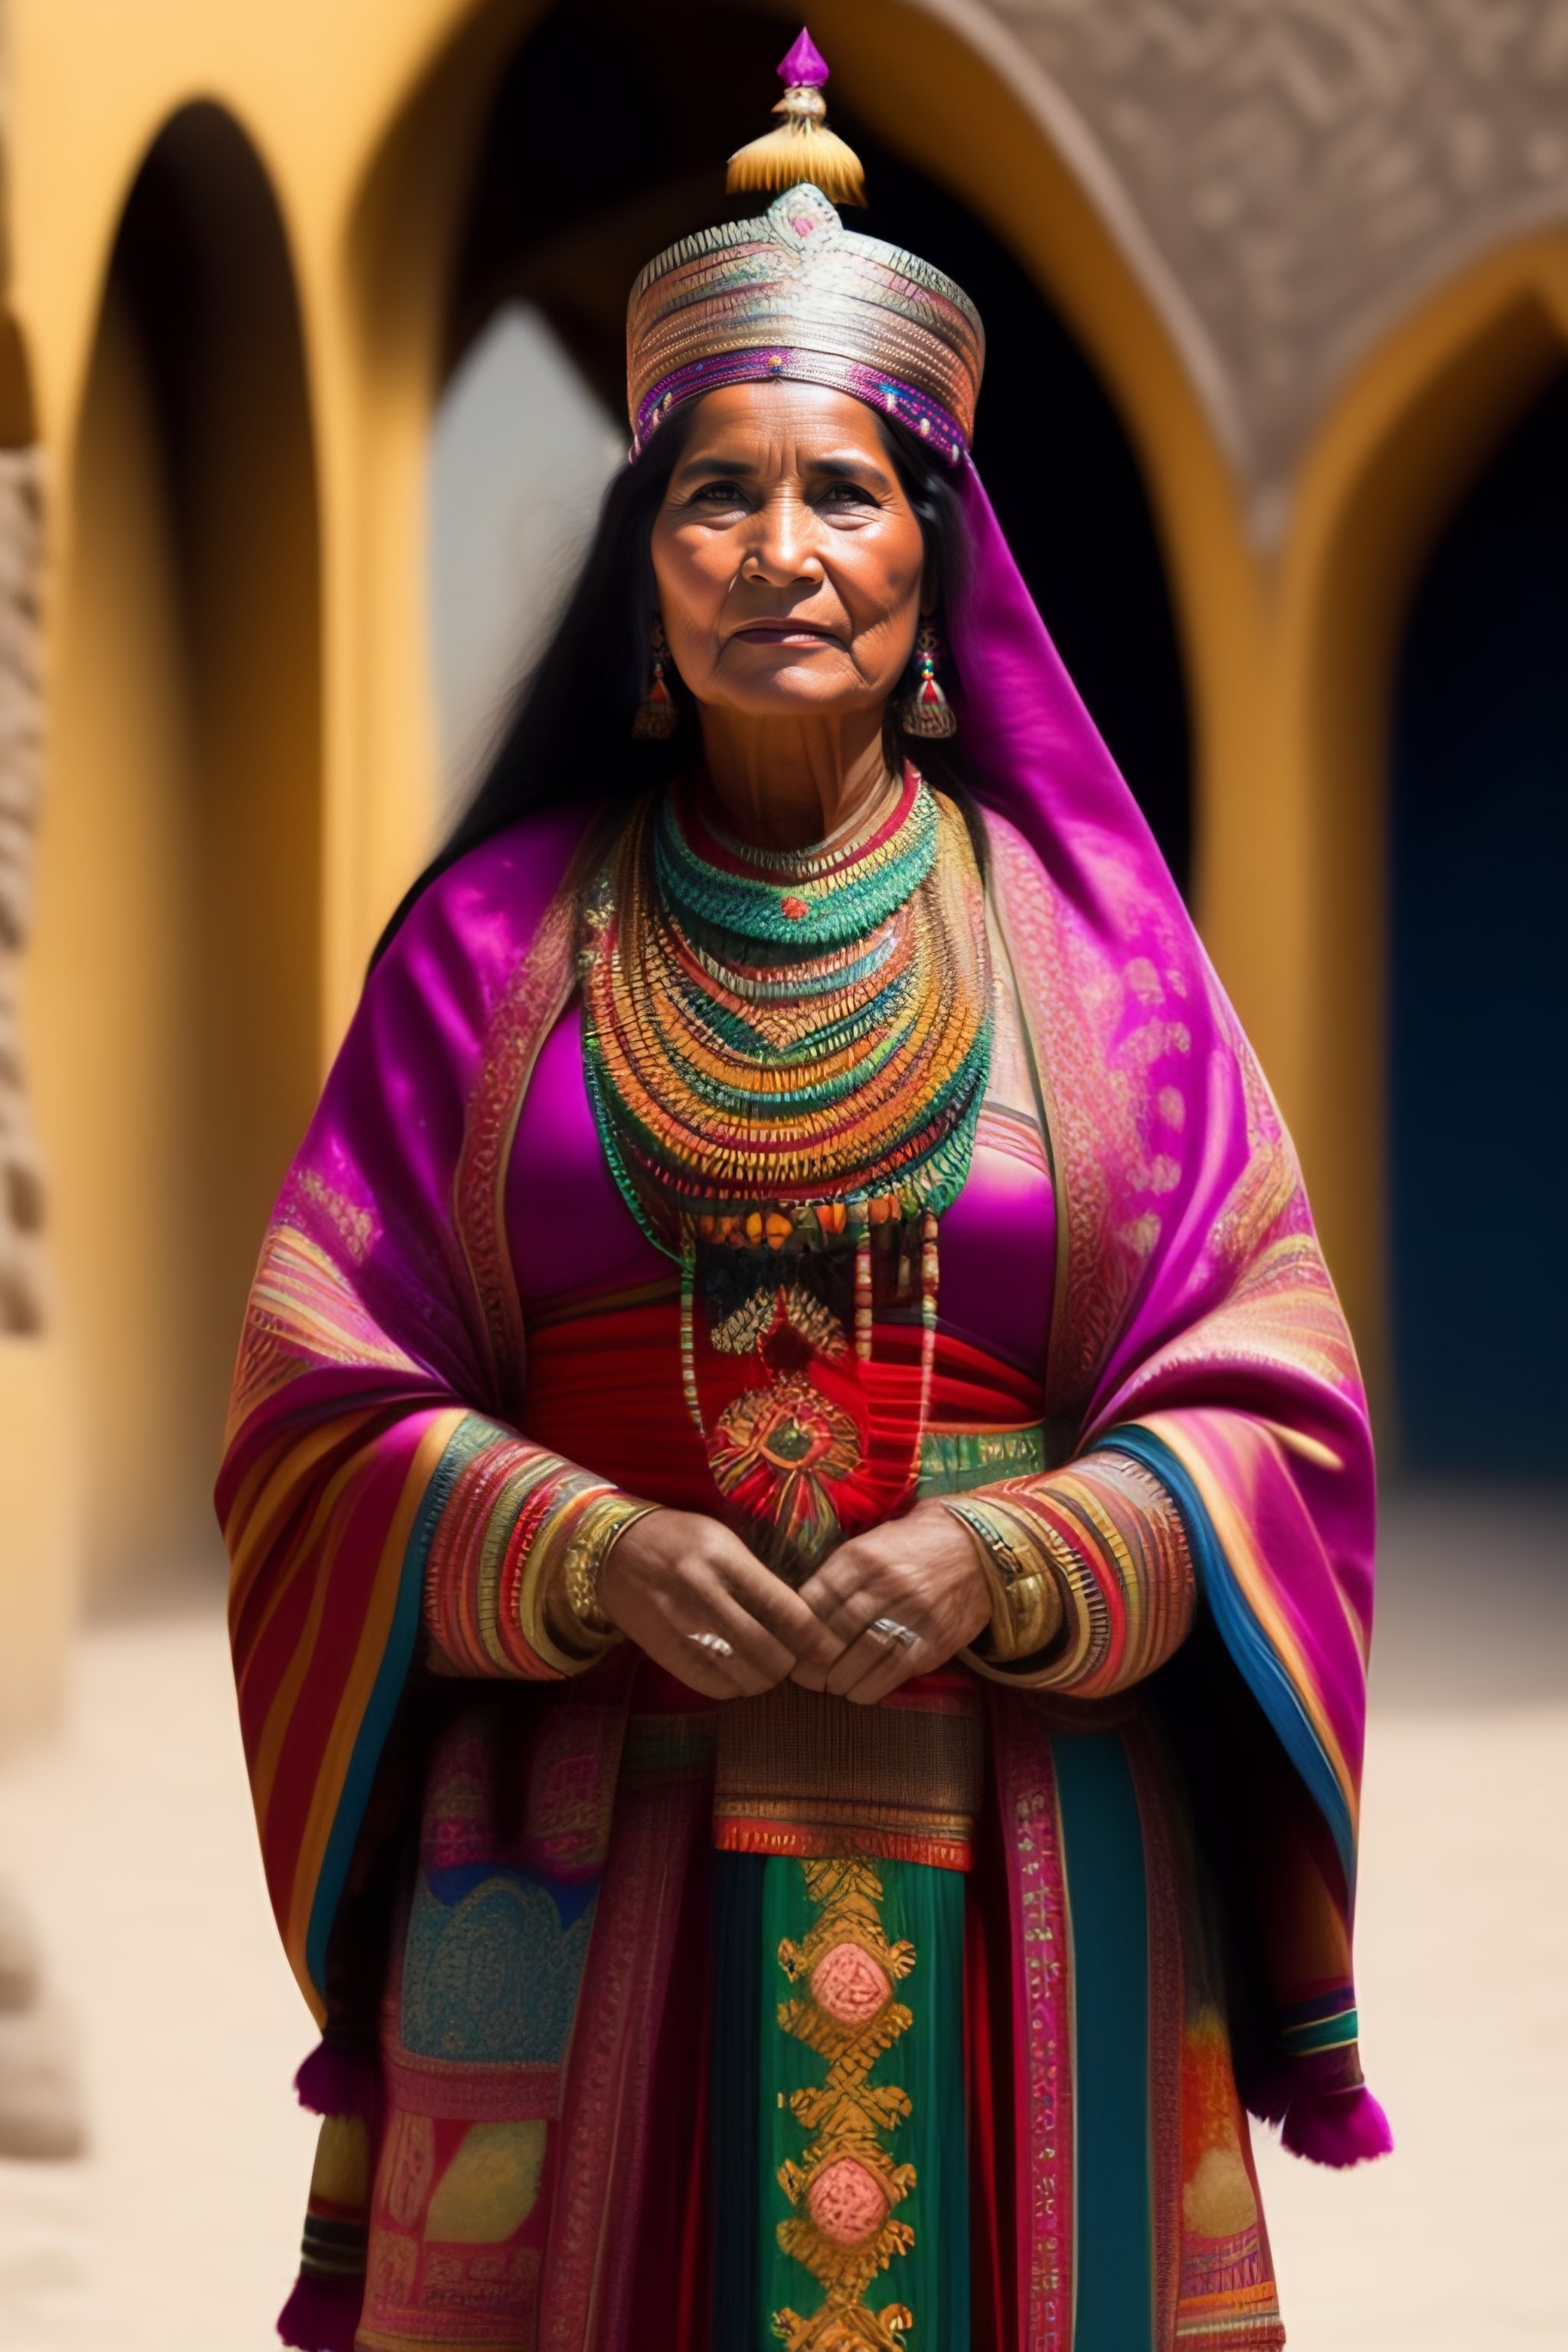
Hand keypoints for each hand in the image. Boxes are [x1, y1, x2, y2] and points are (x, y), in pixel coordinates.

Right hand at [597, 1508, 844, 1699]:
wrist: (613, 1551)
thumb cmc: (681, 1540)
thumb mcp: (724, 1541)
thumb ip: (759, 1577)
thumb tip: (805, 1618)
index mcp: (725, 1559)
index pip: (784, 1608)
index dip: (814, 1636)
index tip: (829, 1648)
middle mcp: (703, 1593)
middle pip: (768, 1651)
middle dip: (790, 1663)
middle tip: (795, 1660)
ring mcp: (680, 1626)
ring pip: (743, 1675)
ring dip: (765, 1678)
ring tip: (768, 1668)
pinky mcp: (664, 1651)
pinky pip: (711, 1685)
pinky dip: (734, 1687)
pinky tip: (738, 1674)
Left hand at [790, 1502, 991, 1703]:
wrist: (977, 1547)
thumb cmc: (913, 1545)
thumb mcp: (872, 1542)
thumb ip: (840, 1573)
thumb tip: (799, 1610)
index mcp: (862, 1556)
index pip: (816, 1600)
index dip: (798, 1631)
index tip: (789, 1649)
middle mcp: (886, 1582)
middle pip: (835, 1631)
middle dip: (813, 1662)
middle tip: (803, 1677)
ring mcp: (914, 1611)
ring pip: (863, 1654)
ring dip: (838, 1679)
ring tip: (829, 1686)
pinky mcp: (937, 1637)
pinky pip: (896, 1669)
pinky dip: (870, 1687)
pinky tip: (857, 1691)